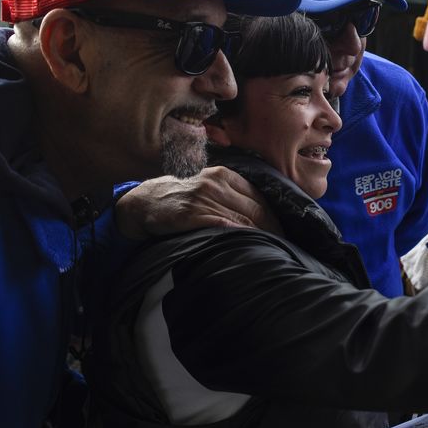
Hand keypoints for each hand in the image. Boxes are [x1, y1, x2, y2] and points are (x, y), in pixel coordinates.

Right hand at [115, 166, 279, 239]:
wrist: (143, 202)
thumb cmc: (180, 197)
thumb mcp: (207, 185)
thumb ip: (230, 194)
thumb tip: (260, 214)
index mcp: (225, 175)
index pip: (260, 197)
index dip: (274, 217)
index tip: (283, 232)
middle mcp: (217, 183)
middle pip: (257, 209)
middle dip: (273, 229)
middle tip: (283, 246)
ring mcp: (205, 198)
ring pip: (244, 220)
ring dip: (261, 237)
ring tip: (272, 252)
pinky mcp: (193, 214)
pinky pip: (225, 227)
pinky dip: (241, 238)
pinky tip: (250, 249)